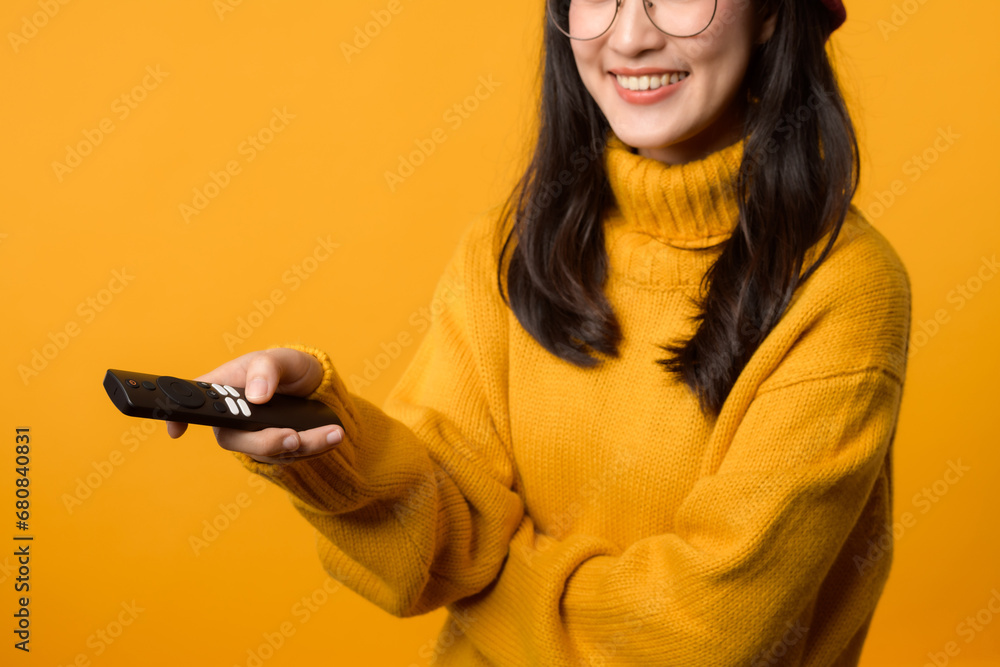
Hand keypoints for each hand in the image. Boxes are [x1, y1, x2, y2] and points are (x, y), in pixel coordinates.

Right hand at [166, 348, 343, 463]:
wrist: (314, 387)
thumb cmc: (287, 368)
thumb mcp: (281, 359)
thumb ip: (267, 369)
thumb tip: (257, 396)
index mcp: (224, 391)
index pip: (193, 405)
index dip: (179, 419)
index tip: (176, 431)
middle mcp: (233, 420)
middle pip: (236, 441)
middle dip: (266, 443)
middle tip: (293, 437)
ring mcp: (253, 438)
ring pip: (270, 453)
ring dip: (304, 446)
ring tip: (332, 433)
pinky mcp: (276, 451)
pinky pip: (291, 457)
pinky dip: (315, 448)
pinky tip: (333, 436)